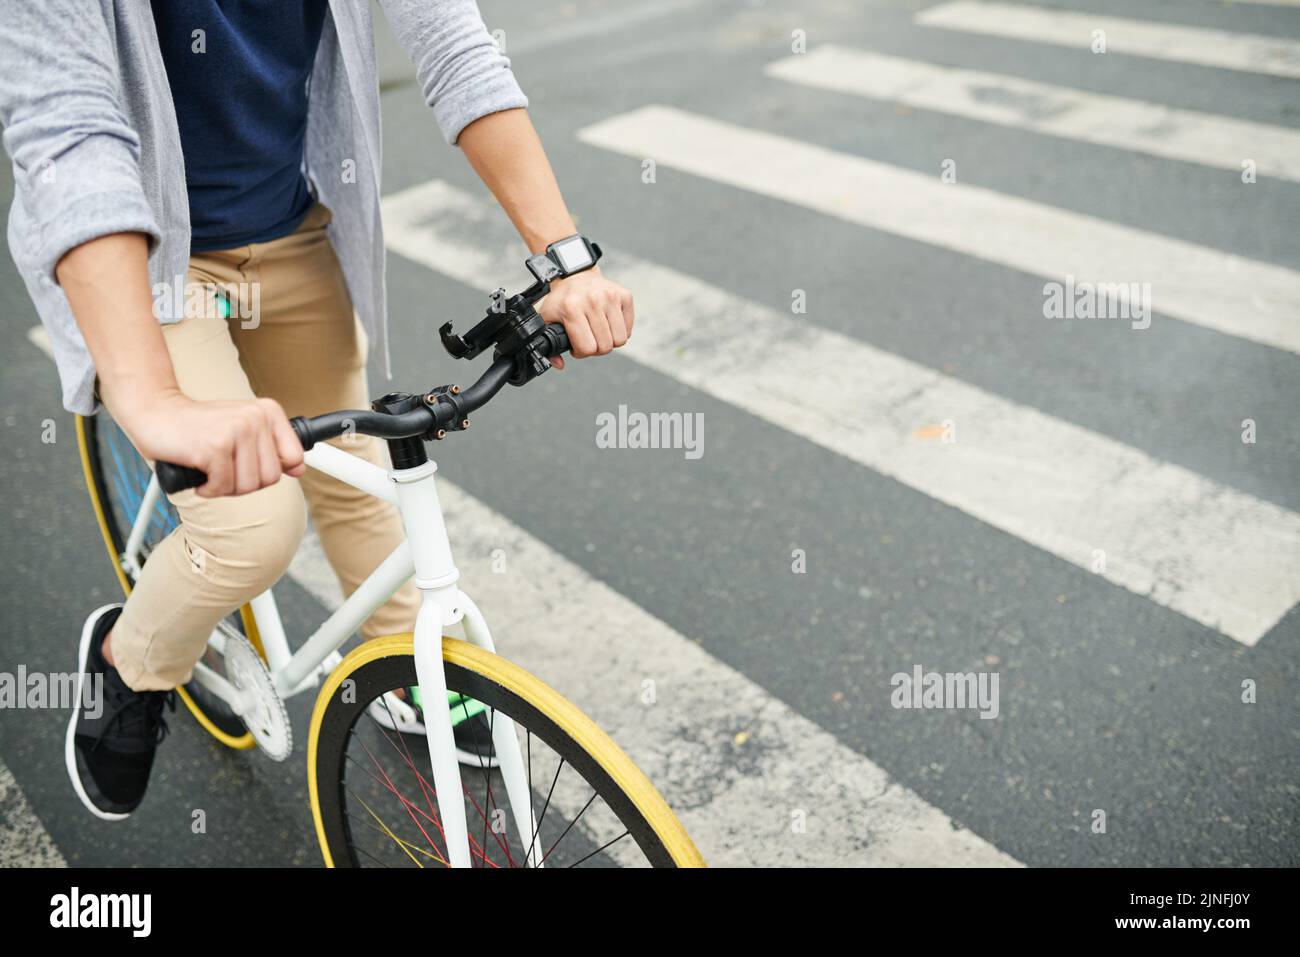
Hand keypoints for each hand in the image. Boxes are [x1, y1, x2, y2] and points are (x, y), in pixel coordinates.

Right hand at [115, 391, 305, 497]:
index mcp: (268, 411)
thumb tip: (299, 468)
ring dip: (227, 488)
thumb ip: (271, 447)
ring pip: (250, 486)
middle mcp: (255, 418)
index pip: (294, 458)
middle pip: (271, 477)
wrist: (154, 412)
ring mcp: (236, 431)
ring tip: (212, 471)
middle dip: (246, 483)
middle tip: (224, 470)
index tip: (249, 465)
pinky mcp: (214, 447)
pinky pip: (224, 487)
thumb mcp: (242, 428)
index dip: (272, 471)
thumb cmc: (198, 426)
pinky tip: (200, 477)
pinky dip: (209, 490)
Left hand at [536, 267, 633, 368]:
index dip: (581, 352)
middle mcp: (593, 300)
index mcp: (571, 307)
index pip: (587, 348)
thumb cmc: (563, 300)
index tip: (577, 345)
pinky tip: (608, 323)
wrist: (576, 276)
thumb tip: (559, 364)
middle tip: (589, 339)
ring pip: (620, 340)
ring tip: (599, 332)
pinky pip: (628, 329)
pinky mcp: (624, 296)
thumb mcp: (547, 319)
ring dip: (610, 341)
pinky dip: (620, 331)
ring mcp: (610, 297)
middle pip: (605, 346)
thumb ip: (548, 343)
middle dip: (596, 349)